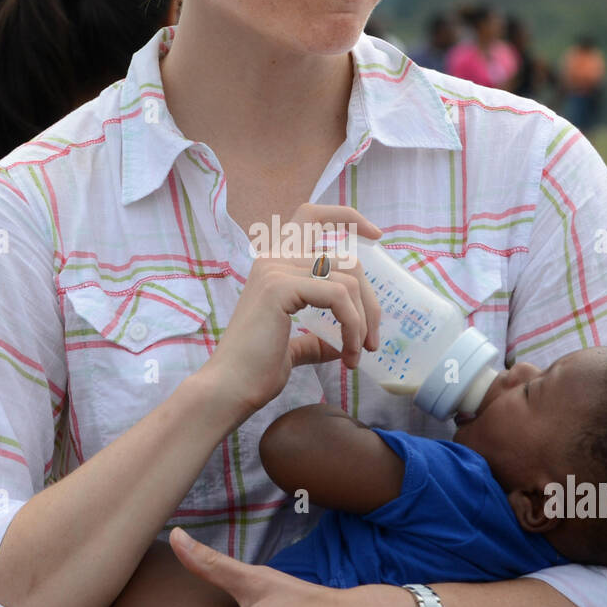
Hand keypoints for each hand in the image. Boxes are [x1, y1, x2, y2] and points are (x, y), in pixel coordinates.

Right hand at [200, 203, 382, 418]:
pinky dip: (352, 325)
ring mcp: (275, 269)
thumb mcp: (293, 346)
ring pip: (347, 279)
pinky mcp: (279, 287)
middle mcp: (273, 259)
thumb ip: (315, 338)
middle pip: (345, 259)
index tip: (376, 235)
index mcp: (274, 265)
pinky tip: (347, 354)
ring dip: (362, 321)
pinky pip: (338, 296)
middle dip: (370, 300)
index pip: (311, 217)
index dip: (347, 217)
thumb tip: (342, 343)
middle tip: (372, 341)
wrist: (229, 389)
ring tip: (357, 355)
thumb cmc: (255, 371)